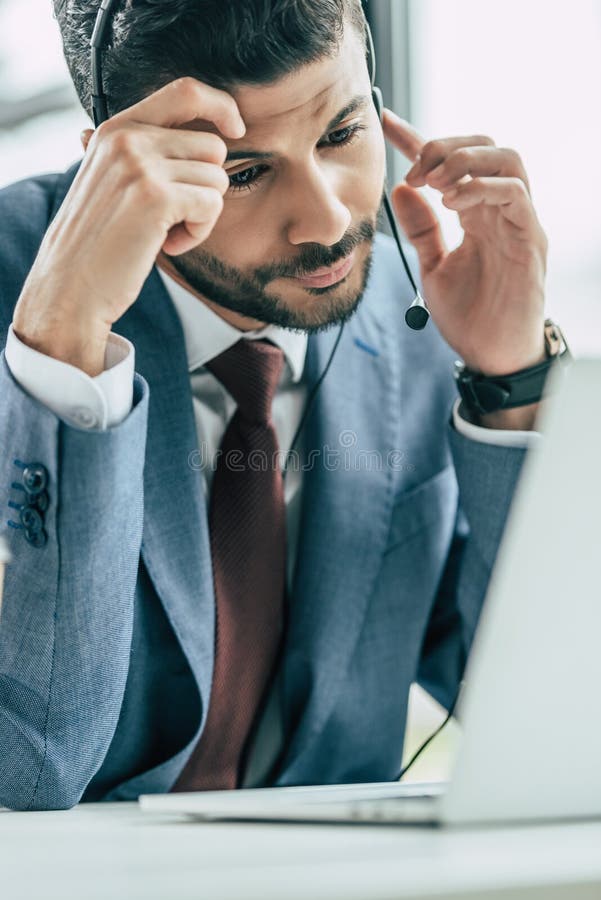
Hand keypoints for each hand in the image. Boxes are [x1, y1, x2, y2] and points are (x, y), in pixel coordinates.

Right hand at [12, 77, 244, 375]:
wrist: (71, 285)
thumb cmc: (100, 242)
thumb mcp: (112, 183)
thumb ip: (144, 154)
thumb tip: (206, 134)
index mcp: (116, 129)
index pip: (186, 92)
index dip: (222, 106)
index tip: (236, 130)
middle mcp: (128, 139)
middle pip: (213, 146)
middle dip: (207, 187)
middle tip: (177, 217)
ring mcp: (141, 165)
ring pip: (217, 178)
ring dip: (202, 215)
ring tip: (167, 233)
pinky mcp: (156, 197)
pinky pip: (211, 206)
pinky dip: (199, 233)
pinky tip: (168, 245)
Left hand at [383, 110, 547, 378]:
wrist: (492, 357)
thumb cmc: (470, 316)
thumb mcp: (432, 268)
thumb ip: (421, 229)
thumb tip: (400, 189)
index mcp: (476, 213)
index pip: (451, 163)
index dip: (418, 139)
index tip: (385, 122)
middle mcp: (500, 210)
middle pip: (484, 145)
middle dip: (444, 147)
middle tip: (415, 172)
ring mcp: (519, 221)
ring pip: (506, 158)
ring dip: (465, 162)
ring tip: (436, 185)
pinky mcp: (530, 239)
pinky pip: (515, 193)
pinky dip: (482, 187)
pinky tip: (453, 203)